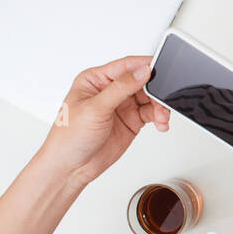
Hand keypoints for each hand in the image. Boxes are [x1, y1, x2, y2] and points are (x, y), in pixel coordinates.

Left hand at [38, 56, 168, 187]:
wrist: (70, 167)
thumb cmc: (69, 137)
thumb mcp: (94, 109)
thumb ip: (121, 88)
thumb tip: (142, 71)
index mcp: (95, 80)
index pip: (126, 66)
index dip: (145, 65)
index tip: (161, 69)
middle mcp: (110, 90)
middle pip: (142, 81)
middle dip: (156, 90)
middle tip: (163, 100)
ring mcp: (121, 106)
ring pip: (150, 97)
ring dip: (159, 106)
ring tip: (161, 118)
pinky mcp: (131, 120)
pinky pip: (151, 112)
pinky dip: (159, 117)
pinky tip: (160, 123)